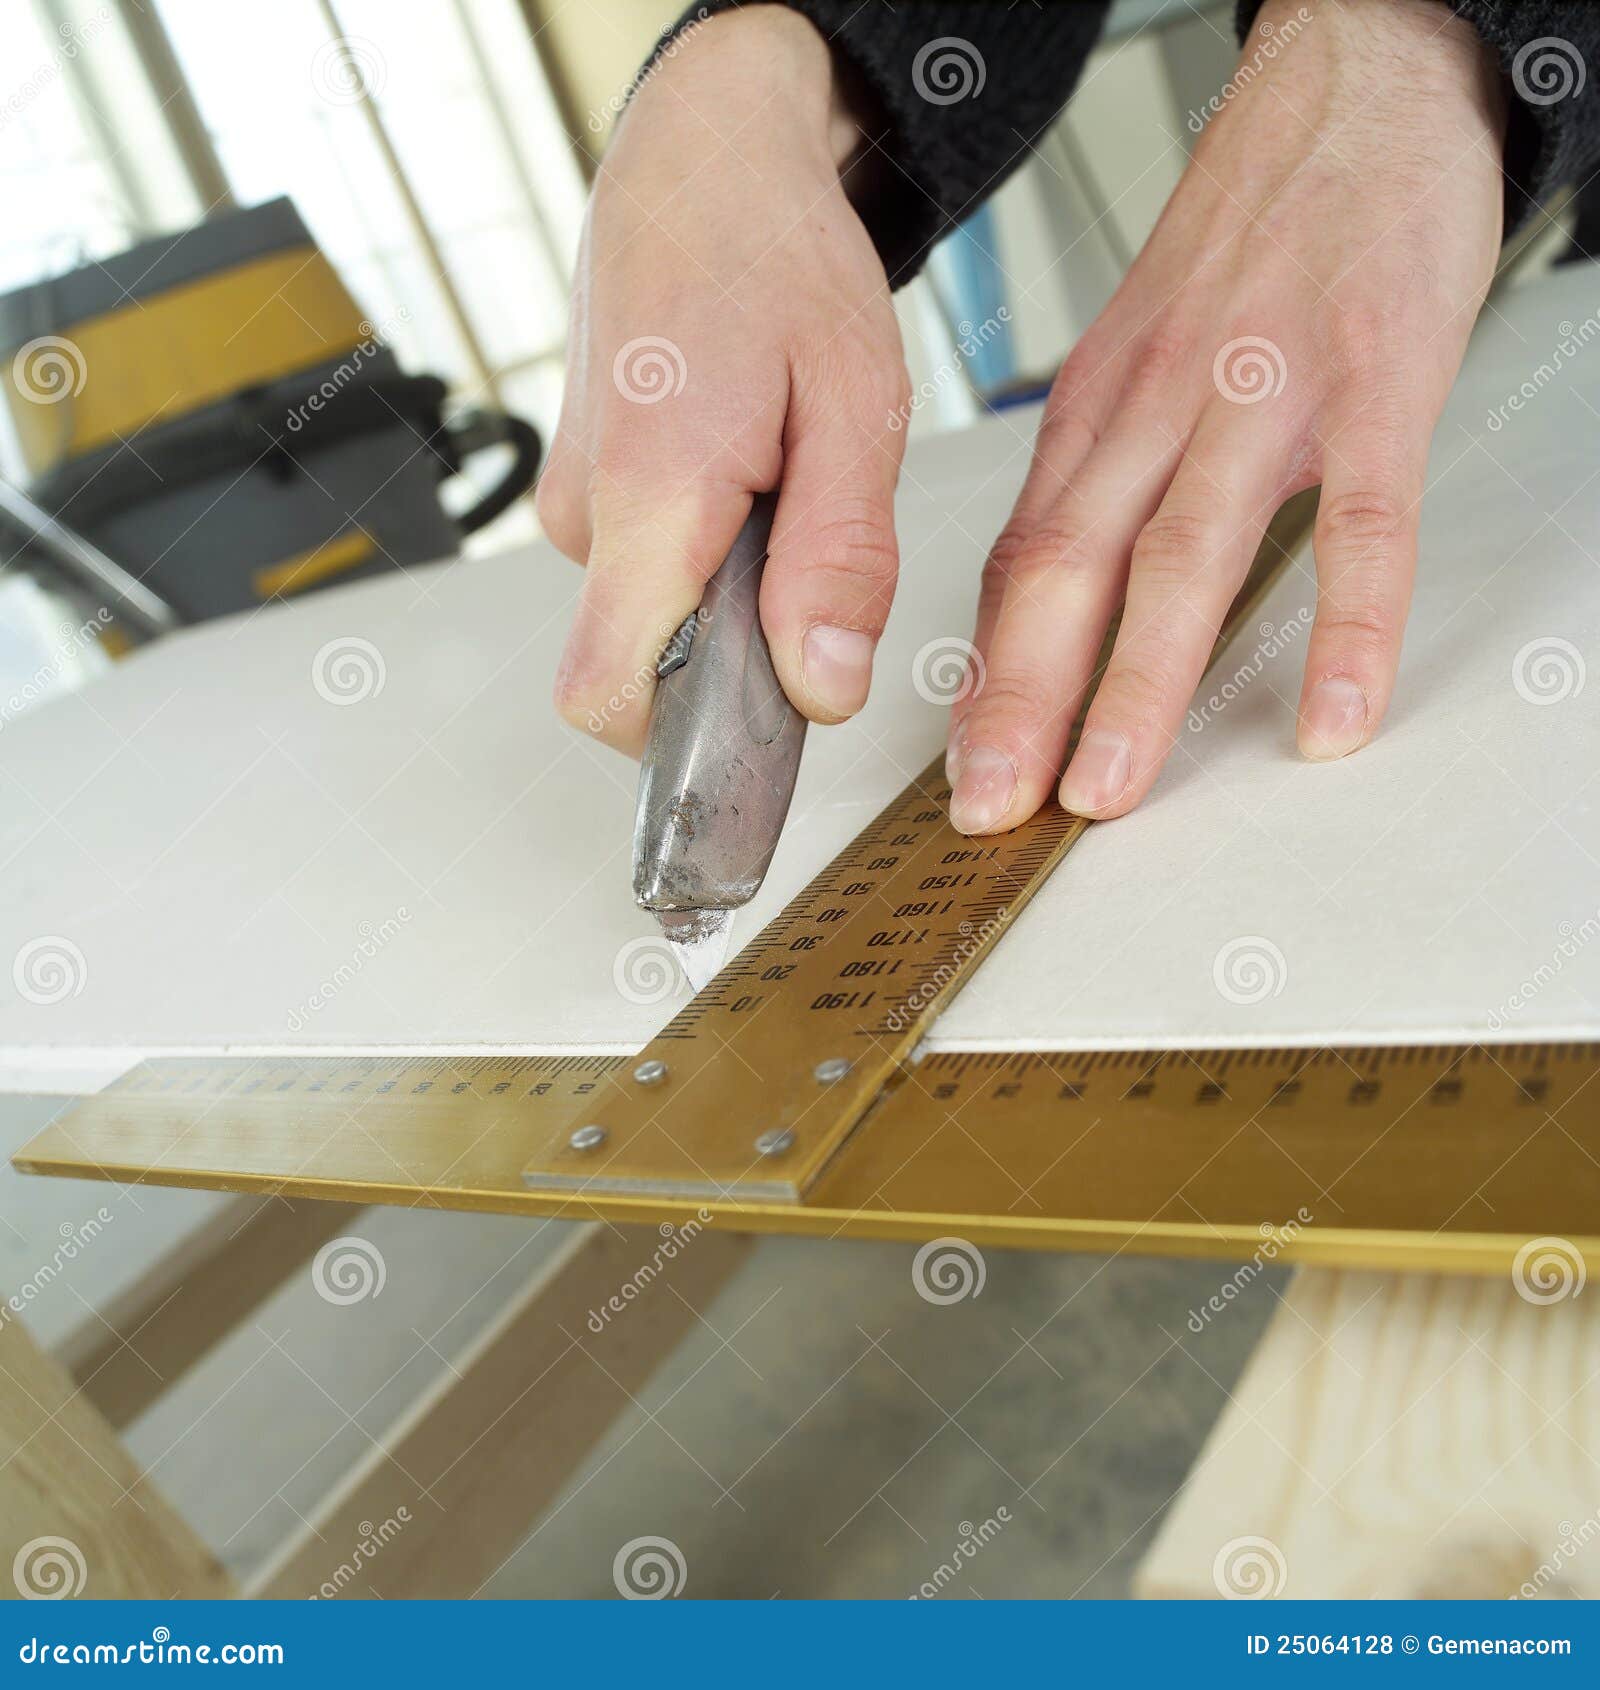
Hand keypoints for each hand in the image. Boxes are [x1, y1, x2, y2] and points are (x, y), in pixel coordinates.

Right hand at [540, 5, 908, 755]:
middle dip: (733, 661)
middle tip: (808, 565)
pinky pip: (645, 576)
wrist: (703, 160)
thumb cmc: (777, 256)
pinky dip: (705, 563)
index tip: (757, 738)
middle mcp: (586, 513)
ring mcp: (575, 505)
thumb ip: (842, 559)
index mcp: (650, 495)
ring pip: (651, 623)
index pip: (606, 696)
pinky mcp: (587, 494)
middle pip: (642, 672)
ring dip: (727, 603)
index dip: (680, 745)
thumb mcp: (856, 406)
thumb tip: (822, 690)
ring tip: (782, 495)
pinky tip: (749, 486)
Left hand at [946, 0, 1504, 833]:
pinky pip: (1362, 522)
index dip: (986, 676)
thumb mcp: (1132, 359)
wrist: (1350, 87)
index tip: (961, 768)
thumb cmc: (1242, 244)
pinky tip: (1331, 710)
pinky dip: (1348, 624)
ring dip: (1141, 683)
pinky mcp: (1377, 381)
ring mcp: (1267, 395)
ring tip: (1109, 788)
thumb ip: (1090, 485)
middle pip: (1074, 571)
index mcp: (1098, 411)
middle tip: (994, 804)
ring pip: (1186, 556)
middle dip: (1024, 701)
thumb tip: (1031, 612)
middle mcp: (1160, 407)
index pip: (1023, 562)